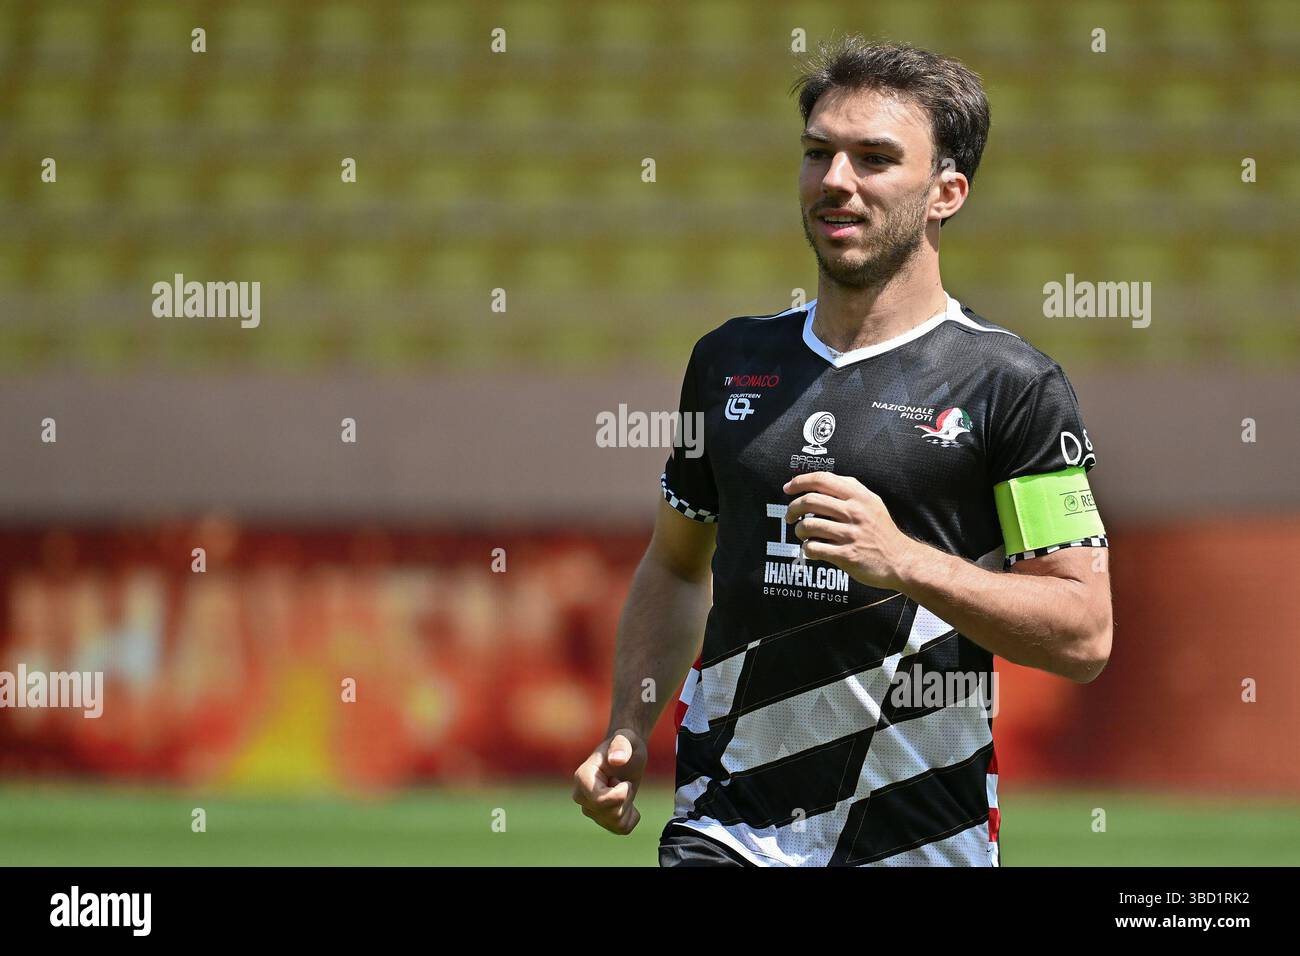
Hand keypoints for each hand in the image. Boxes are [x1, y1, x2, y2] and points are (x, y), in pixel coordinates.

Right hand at [571, 728, 646, 834]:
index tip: (623, 779)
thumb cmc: (626, 744)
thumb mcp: (627, 739)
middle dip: (625, 799)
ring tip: (623, 789)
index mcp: (582, 777)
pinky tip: (627, 801)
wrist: (627, 754)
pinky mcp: (600, 818)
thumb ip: (622, 745)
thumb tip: (616, 759)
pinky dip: (631, 817)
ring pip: (616, 823)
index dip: (620, 794)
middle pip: (610, 814)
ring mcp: (589, 809)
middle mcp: (581, 796)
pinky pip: (621, 829)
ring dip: (628, 806)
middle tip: (623, 781)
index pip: (600, 801)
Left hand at [782, 471, 917, 590]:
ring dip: (798, 531)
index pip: (822, 480)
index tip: (788, 488)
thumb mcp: (872, 502)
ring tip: (803, 535)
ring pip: (808, 526)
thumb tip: (818, 482)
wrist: (901, 560)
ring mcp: (850, 534)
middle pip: (809, 501)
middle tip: (789, 516)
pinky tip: (813, 550)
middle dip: (792, 509)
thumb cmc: (882, 531)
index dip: (799, 482)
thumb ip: (849, 490)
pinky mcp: (847, 555)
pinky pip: (814, 548)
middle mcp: (854, 512)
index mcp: (858, 496)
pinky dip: (807, 549)